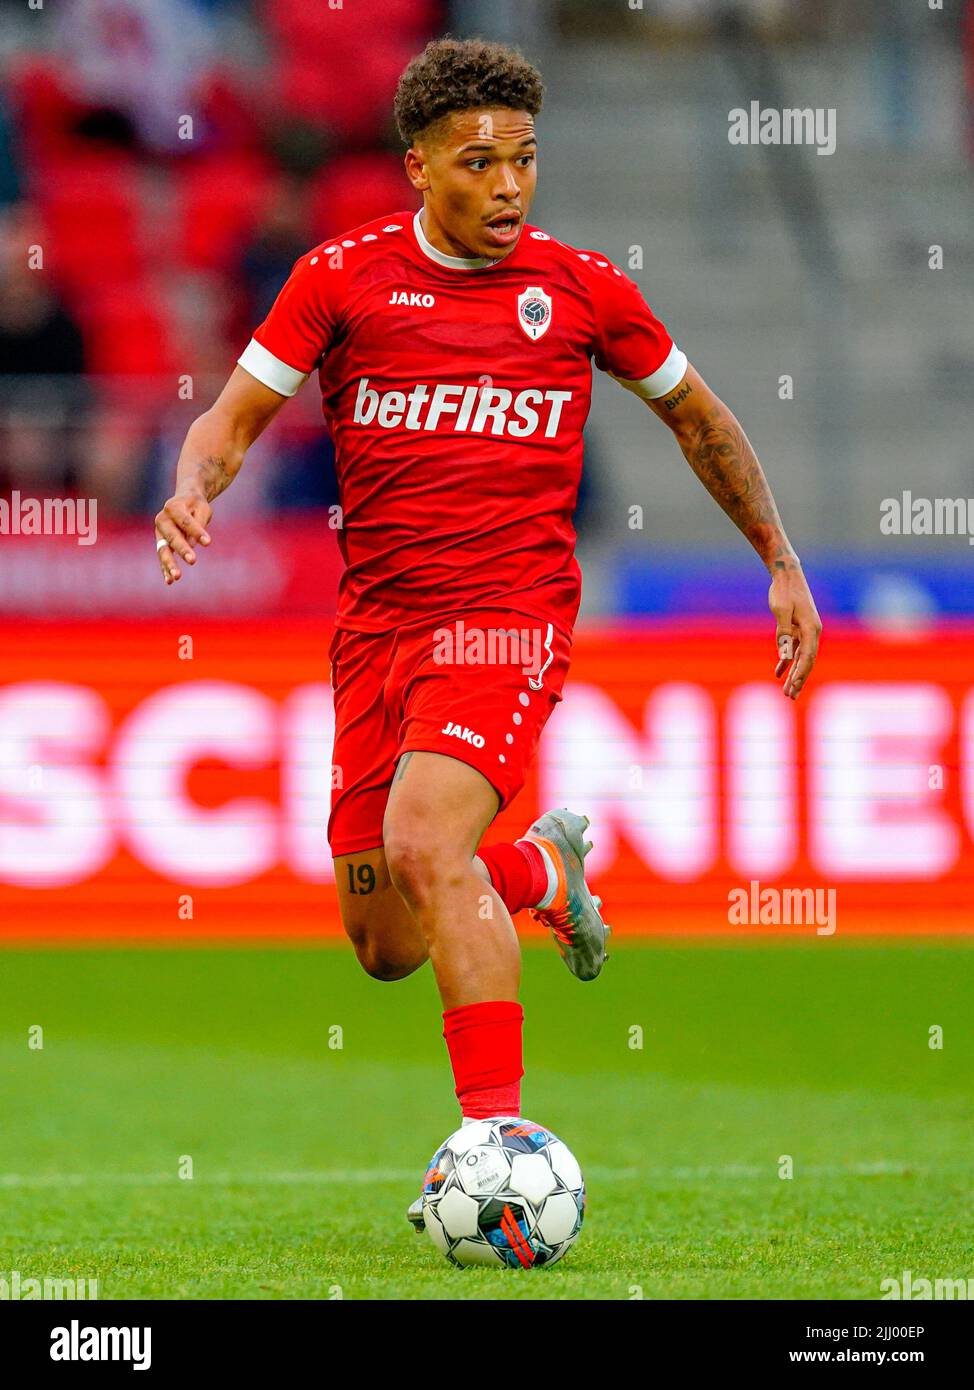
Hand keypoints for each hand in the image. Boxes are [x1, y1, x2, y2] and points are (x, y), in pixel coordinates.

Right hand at [154, 489, 211, 584]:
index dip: (196, 532)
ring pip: (163, 550)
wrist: (183, 501)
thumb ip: (198, 524)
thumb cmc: (195, 505)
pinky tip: (169, 581)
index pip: (185, 521)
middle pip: (172, 536)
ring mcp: (159, 533)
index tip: (208, 542)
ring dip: (170, 563)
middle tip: (193, 561)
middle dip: (182, 549)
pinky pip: (162, 557)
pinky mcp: (161, 543)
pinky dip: (165, 569)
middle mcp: (162, 520)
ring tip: (177, 576)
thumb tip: (192, 544)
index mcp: (172, 507)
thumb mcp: (202, 508)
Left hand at [769, 561, 821, 699]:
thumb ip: (783, 634)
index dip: (801, 673)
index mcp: (811, 629)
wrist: (786, 575)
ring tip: (788, 691)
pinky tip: (779, 673)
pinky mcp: (798, 628)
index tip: (793, 687)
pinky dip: (787, 661)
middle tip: (791, 696)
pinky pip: (794, 649)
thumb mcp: (781, 612)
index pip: (808, 657)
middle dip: (799, 680)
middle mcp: (812, 632)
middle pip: (807, 661)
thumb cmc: (783, 592)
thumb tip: (786, 656)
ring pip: (801, 658)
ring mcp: (806, 631)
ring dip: (794, 674)